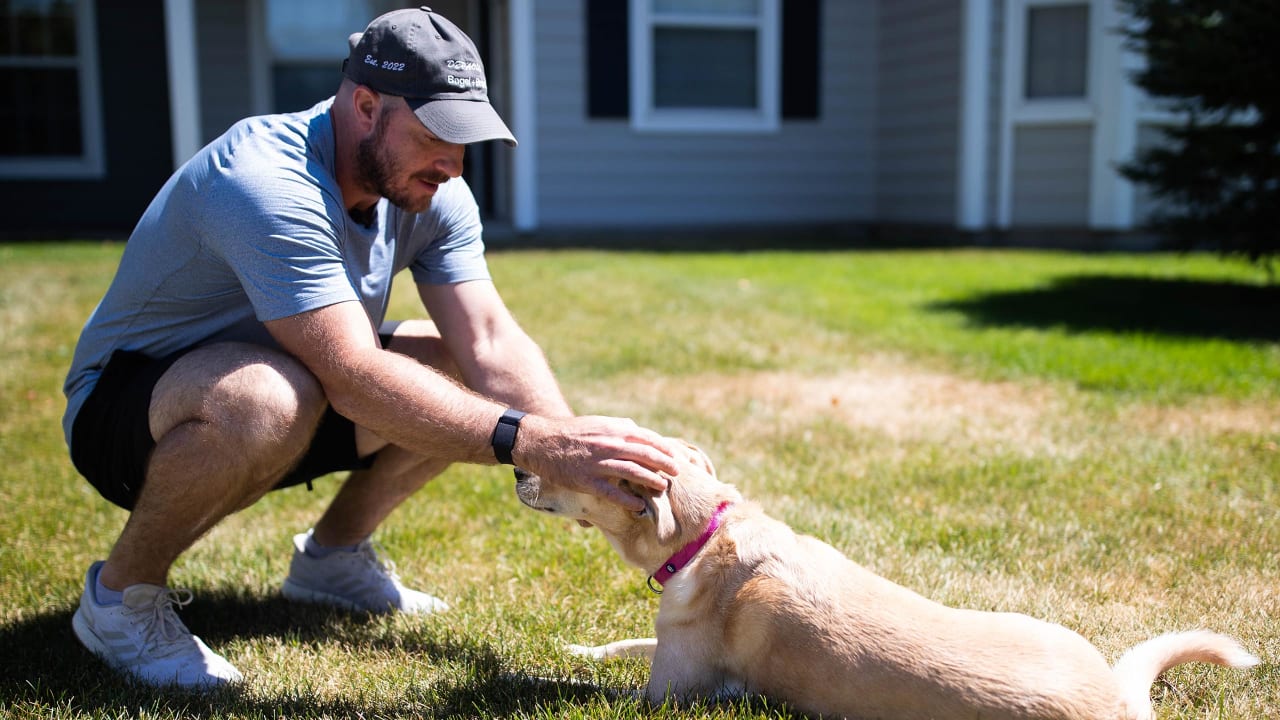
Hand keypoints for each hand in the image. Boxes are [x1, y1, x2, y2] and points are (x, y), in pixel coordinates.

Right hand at [513, 415, 680, 511]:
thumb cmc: (572, 432)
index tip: (674, 456)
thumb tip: (638, 430)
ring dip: (651, 480)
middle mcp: (608, 445)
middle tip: (676, 472)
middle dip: (664, 464)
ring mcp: (598, 463)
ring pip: (632, 472)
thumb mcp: (597, 422)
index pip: (646, 438)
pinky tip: (638, 505)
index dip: (663, 448)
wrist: (542, 442)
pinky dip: (627, 499)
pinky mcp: (586, 480)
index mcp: (613, 430)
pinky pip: (612, 492)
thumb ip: (619, 427)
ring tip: (662, 487)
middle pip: (644, 454)